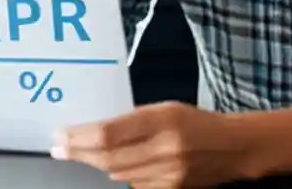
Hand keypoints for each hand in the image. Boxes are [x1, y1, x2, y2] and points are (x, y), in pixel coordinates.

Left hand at [51, 102, 250, 187]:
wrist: (233, 148)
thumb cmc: (195, 123)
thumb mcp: (164, 109)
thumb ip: (132, 120)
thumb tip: (95, 133)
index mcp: (162, 120)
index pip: (110, 133)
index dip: (80, 137)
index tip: (61, 135)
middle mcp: (164, 149)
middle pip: (108, 158)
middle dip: (78, 153)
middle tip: (58, 148)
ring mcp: (168, 175)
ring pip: (117, 174)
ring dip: (94, 165)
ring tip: (77, 154)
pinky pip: (134, 185)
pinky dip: (120, 175)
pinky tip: (113, 166)